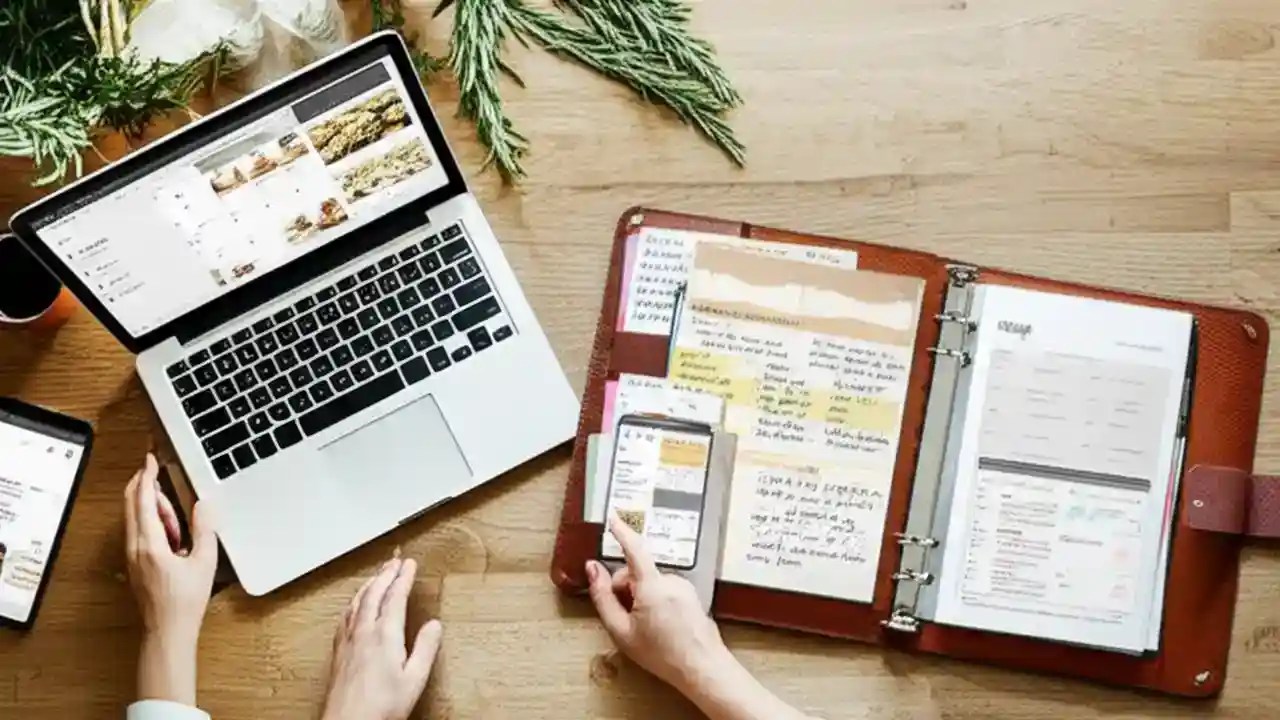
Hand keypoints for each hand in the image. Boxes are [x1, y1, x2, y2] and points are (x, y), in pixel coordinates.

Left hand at [125, 452, 217, 704]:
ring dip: (153, 510)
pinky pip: (138, 532)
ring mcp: (130, 555)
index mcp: (149, 543)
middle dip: (145, 486)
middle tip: (161, 478)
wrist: (167, 631)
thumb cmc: (184, 602)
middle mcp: (134, 547)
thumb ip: (203, 529)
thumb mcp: (203, 562)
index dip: (147, 476)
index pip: (143, 499)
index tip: (150, 459)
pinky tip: (173, 539)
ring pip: (135, 518)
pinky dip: (152, 524)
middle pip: (131, 504)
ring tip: (180, 527)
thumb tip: (203, 505)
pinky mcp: (133, 563)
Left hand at [322, 557, 442, 719]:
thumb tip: (434, 625)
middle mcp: (363, 632)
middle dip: (385, 574)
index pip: (395, 597)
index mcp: (384, 635)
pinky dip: (353, 602)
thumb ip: (425, 649)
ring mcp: (348, 641)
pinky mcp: (338, 652)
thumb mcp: (415, 679)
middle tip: (394, 561)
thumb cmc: (380, 707)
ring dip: (368, 584)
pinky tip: (353, 605)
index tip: (410, 564)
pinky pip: (345, 616)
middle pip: (374, 594)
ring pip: (357, 602)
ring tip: (376, 575)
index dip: (403, 577)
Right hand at [586, 515, 731, 692]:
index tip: (612, 518)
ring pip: (650, 583)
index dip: (621, 532)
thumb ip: (603, 597)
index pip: (634, 549)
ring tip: (645, 627)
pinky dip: (655, 601)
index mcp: (652, 586)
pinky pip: (664, 590)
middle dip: (625, 590)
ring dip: (640, 597)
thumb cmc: (662, 654)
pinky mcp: (691, 594)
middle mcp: (670, 580)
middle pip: (636, 573)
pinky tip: (659, 625)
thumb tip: (592, 569)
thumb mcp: (621, 631)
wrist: (701, 668)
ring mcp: (683, 586)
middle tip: (624, 619)